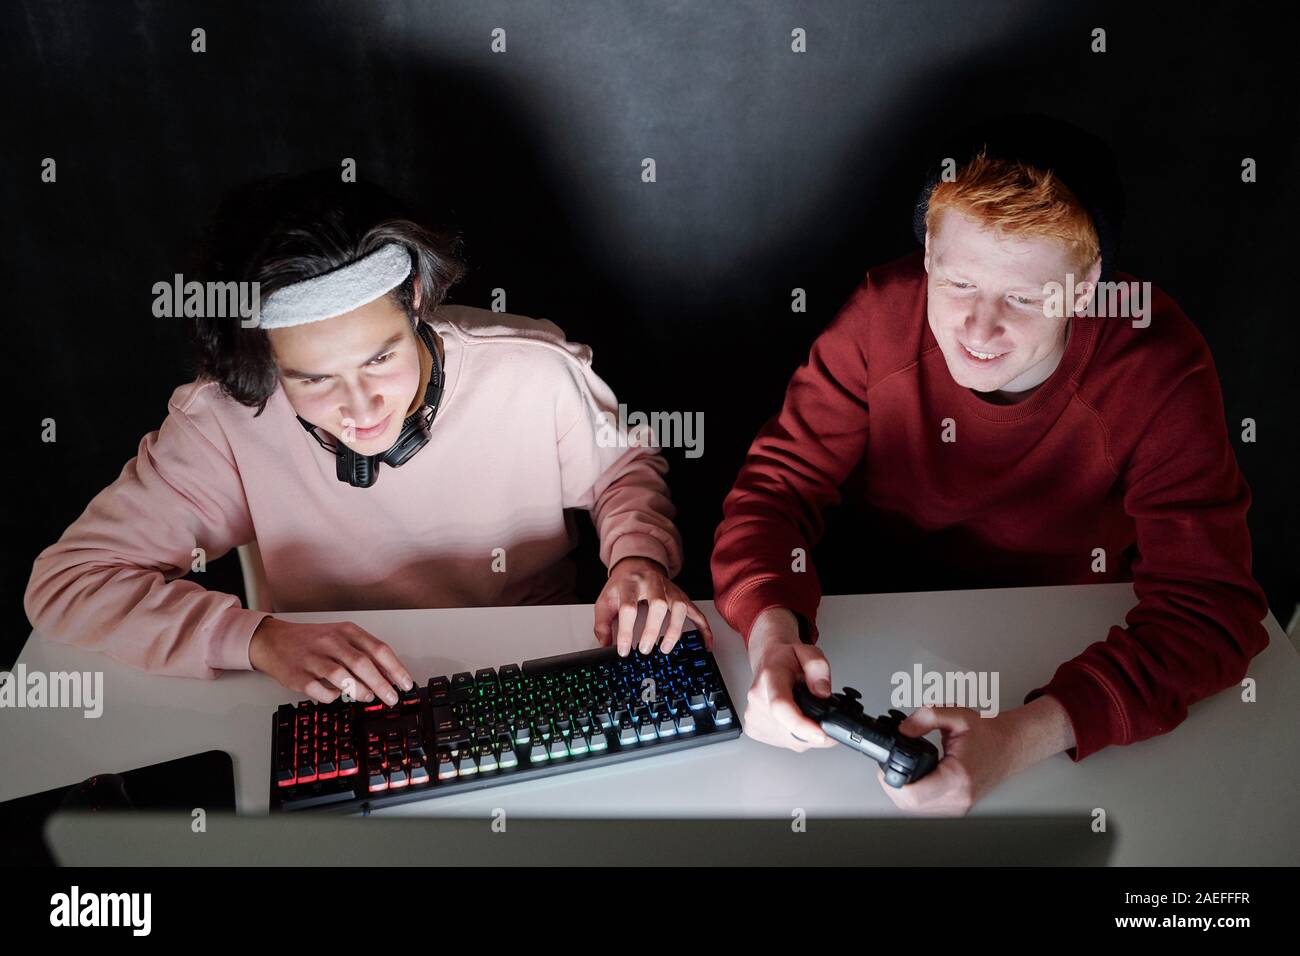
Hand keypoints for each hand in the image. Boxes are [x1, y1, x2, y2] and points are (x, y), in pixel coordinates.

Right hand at [248, 617, 413, 704]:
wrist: (274, 641)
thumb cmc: (314, 641)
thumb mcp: (341, 638)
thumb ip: (365, 653)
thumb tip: (390, 676)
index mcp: (346, 631)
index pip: (378, 648)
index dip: (395, 668)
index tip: (406, 683)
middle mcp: (330, 642)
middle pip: (361, 663)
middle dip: (381, 683)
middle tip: (392, 698)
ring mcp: (313, 658)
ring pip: (341, 676)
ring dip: (359, 690)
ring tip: (368, 697)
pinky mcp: (298, 676)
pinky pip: (319, 690)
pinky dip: (332, 696)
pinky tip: (338, 695)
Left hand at [594, 556, 713, 655]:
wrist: (637, 564)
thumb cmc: (622, 585)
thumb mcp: (605, 600)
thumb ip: (602, 624)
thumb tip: (605, 646)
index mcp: (630, 584)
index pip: (628, 607)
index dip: (626, 630)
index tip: (624, 650)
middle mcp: (652, 584)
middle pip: (657, 603)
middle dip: (652, 629)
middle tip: (646, 650)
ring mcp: (670, 590)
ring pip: (679, 606)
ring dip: (675, 629)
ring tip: (666, 648)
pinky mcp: (682, 597)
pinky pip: (697, 612)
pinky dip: (704, 629)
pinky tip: (705, 644)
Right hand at [742, 607, 835, 750]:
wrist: (768, 661)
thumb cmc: (787, 659)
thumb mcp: (810, 652)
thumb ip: (819, 668)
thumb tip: (822, 693)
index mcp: (770, 677)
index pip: (781, 706)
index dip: (801, 724)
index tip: (821, 735)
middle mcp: (757, 699)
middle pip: (791, 730)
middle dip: (815, 729)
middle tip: (820, 710)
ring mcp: (753, 716)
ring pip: (790, 740)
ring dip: (805, 733)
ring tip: (803, 709)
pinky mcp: (753, 729)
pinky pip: (784, 742)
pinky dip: (795, 736)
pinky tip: (794, 718)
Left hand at [875, 706, 1017, 814]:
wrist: (1008, 747)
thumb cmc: (987, 735)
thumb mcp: (956, 715)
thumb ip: (925, 718)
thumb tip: (903, 730)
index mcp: (958, 777)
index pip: (914, 795)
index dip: (893, 783)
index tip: (886, 769)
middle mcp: (959, 798)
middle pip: (910, 805)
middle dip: (893, 786)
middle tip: (888, 768)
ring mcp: (959, 807)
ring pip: (916, 811)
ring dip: (903, 793)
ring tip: (902, 772)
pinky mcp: (957, 808)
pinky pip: (927, 809)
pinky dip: (916, 796)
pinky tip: (915, 781)